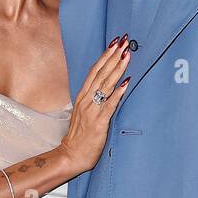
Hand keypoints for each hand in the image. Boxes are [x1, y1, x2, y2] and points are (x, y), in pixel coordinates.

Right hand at [56, 35, 130, 174]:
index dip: (105, 55)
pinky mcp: (98, 122)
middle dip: (113, 56)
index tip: (115, 42)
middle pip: (101, 73)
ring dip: (117, 69)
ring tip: (127, 55)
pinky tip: (126, 83)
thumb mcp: (85, 111)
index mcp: (83, 95)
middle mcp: (86, 100)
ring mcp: (92, 110)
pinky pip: (109, 105)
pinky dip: (118, 93)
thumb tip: (109, 86)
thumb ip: (95, 98)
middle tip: (124, 42)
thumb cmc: (80, 135)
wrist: (71, 155)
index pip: (95, 70)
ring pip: (105, 85)